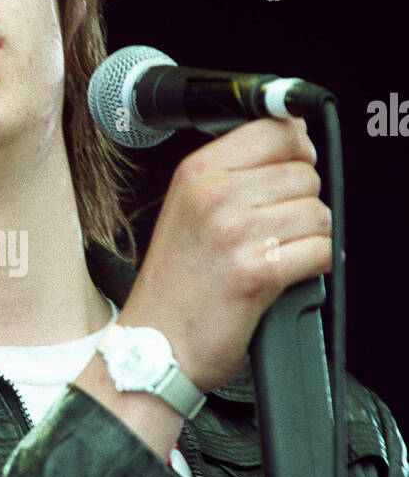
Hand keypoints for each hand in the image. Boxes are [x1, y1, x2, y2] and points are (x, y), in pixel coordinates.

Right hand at [118, 117, 331, 392]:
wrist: (154, 345)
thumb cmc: (175, 284)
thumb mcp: (187, 208)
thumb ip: (235, 172)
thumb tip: (298, 140)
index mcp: (196, 172)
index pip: (276, 131)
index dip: (296, 153)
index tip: (289, 174)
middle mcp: (214, 195)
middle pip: (304, 174)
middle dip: (301, 204)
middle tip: (272, 233)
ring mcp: (234, 232)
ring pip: (318, 213)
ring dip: (309, 238)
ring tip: (275, 256)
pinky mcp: (257, 271)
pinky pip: (320, 250)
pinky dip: (313, 266)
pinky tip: (283, 277)